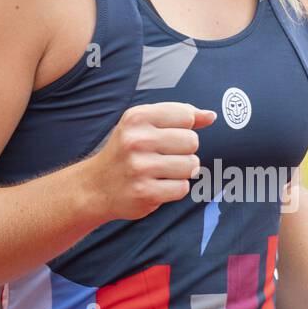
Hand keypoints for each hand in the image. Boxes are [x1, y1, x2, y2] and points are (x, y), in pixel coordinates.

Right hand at [85, 102, 215, 221]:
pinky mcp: (145, 192)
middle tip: (162, 157)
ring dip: (182, 171)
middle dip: (184, 151)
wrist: (96, 186)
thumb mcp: (145, 124)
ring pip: (191, 166)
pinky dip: (175, 189)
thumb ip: (180, 116)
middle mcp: (137, 140)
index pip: (186, 116)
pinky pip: (183, 188)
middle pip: (192, 141)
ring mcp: (140, 168)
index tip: (167, 136)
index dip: (184, 128)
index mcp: (137, 117)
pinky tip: (157, 185)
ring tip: (161, 172)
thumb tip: (211, 116)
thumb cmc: (127, 151)